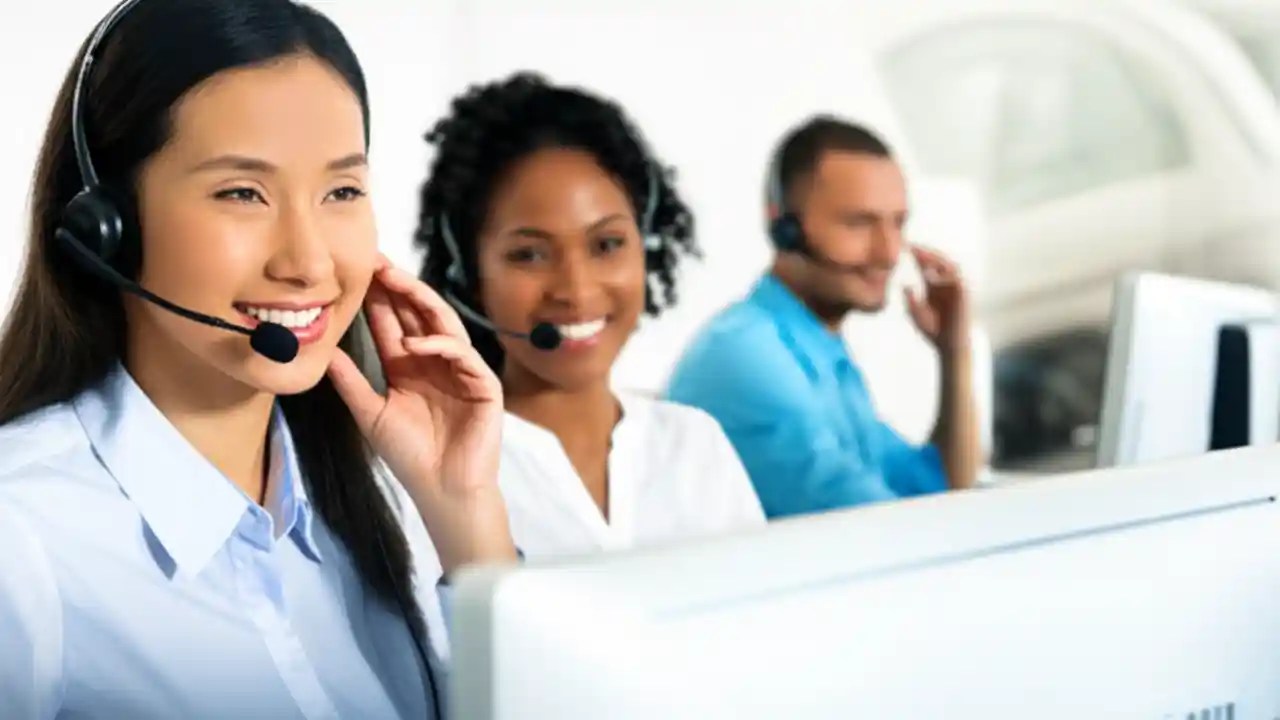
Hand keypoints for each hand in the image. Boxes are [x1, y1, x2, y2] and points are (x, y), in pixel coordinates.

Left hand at [327, 256, 515, 573]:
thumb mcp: (370, 414)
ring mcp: (462, 369)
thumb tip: (321, 350)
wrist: (442, 489)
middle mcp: (436, 361)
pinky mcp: (483, 384)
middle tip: (376, 261)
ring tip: (394, 282)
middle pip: (418, 313)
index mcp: (410, 365)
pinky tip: (415, 345)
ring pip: (443, 323)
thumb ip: (350, 381)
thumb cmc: (409, 456)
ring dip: (420, 300)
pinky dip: (439, 345)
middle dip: (398, 286)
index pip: (393, 322)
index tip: (357, 270)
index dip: (377, 297)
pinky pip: (463, 354)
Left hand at [905, 245, 970, 356]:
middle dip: (926, 253)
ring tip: (923, 256)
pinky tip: (933, 274)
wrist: (949, 344)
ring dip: (937, 260)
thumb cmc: (932, 330)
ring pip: (950, 266)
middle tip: (913, 247)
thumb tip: (904, 285)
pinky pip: (958, 280)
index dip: (915, 255)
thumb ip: (910, 300)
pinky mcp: (964, 294)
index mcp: (932, 284)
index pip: (924, 265)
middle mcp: (944, 282)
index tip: (903, 247)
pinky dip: (947, 275)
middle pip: (937, 260)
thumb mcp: (916, 314)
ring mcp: (955, 286)